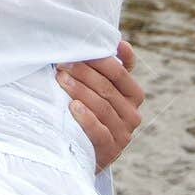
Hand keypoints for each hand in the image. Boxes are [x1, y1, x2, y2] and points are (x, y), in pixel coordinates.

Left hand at [56, 39, 143, 171]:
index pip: (121, 72)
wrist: (85, 153)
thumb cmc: (91, 113)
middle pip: (108, 87)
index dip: (102, 59)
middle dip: (84, 72)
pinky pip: (99, 131)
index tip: (84, 47)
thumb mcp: (102, 91)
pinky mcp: (111, 150)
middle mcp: (133, 114)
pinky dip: (86, 118)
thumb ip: (110, 69)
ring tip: (61, 79)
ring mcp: (123, 133)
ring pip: (102, 106)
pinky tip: (73, 107)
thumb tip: (118, 42)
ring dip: (80, 90)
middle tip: (62, 63)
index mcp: (134, 95)